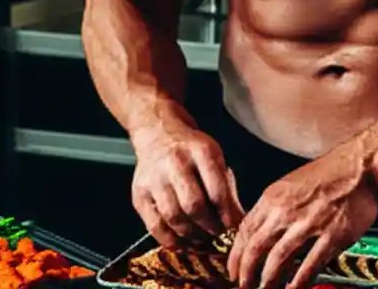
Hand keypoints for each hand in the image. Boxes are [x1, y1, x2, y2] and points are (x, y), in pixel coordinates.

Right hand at [130, 120, 244, 246]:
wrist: (158, 134)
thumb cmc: (192, 150)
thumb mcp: (215, 158)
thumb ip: (226, 189)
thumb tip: (237, 222)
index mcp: (200, 151)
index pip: (216, 189)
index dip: (227, 214)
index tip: (233, 226)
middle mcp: (175, 163)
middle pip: (193, 205)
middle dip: (210, 227)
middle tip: (218, 234)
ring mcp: (154, 179)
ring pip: (173, 218)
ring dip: (192, 236)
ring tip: (203, 239)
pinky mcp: (140, 194)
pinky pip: (155, 226)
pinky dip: (171, 240)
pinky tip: (183, 242)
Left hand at [228, 149, 377, 288]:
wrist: (360, 166)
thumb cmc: (328, 175)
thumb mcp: (290, 185)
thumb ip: (274, 209)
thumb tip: (260, 234)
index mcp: (273, 197)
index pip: (245, 231)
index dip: (237, 255)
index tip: (234, 270)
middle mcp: (286, 210)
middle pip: (256, 248)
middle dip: (246, 273)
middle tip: (244, 286)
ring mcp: (309, 223)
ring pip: (278, 259)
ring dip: (269, 281)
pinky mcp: (332, 235)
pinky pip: (310, 265)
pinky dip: (300, 281)